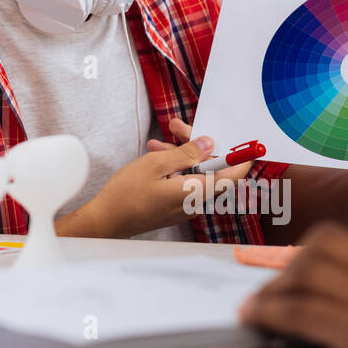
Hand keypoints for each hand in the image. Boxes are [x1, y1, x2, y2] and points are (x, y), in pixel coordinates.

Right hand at [74, 133, 249, 238]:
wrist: (105, 220)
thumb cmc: (126, 194)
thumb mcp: (155, 164)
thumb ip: (186, 153)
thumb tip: (209, 143)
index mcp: (196, 191)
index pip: (233, 175)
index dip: (240, 156)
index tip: (241, 140)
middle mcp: (196, 201)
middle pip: (211, 169)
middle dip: (198, 145)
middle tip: (178, 126)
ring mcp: (185, 205)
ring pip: (195, 173)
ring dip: (182, 154)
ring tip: (158, 141)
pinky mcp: (174, 206)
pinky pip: (184, 182)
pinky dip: (175, 167)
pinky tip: (157, 155)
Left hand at [238, 222, 347, 347]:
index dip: (313, 259)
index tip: (297, 274)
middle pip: (325, 245)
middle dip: (292, 266)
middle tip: (276, 289)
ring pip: (307, 272)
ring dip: (274, 289)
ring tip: (260, 305)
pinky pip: (301, 312)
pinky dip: (270, 313)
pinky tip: (259, 319)